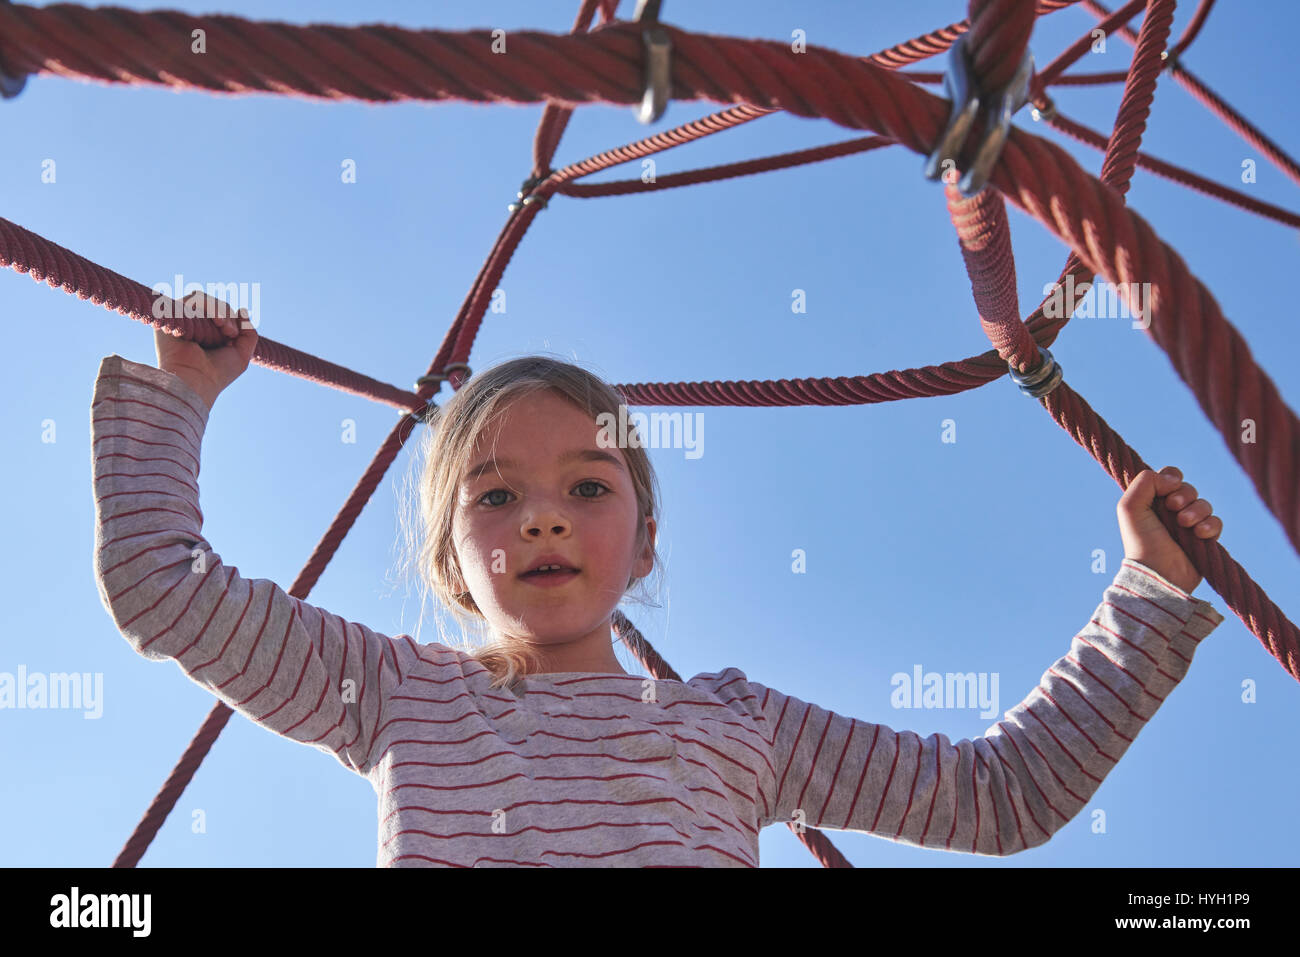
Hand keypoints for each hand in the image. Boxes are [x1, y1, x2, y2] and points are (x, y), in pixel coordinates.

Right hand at [154, 292, 258, 409]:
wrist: (197, 381)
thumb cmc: (218, 373)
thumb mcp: (242, 354)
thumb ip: (248, 333)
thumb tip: (242, 310)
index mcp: (206, 334)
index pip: (220, 313)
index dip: (231, 318)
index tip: (235, 334)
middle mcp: (191, 326)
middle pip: (212, 304)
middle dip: (227, 314)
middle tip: (230, 332)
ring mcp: (181, 320)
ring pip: (202, 299)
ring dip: (220, 310)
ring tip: (224, 327)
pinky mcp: (171, 317)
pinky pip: (192, 299)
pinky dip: (209, 306)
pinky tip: (217, 323)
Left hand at [1116, 466, 1222, 594]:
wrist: (1159, 572)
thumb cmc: (1141, 541)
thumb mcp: (1130, 507)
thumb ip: (1145, 481)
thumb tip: (1173, 479)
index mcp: (1152, 501)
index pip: (1170, 476)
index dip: (1171, 477)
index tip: (1167, 489)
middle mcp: (1170, 511)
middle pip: (1188, 488)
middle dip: (1184, 495)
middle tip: (1173, 508)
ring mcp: (1188, 524)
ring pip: (1203, 504)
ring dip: (1196, 511)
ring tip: (1184, 524)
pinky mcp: (1204, 539)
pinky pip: (1216, 522)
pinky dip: (1210, 525)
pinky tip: (1199, 534)